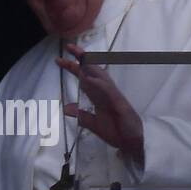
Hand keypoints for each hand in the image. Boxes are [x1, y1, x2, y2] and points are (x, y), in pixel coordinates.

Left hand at [56, 43, 144, 167]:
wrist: (132, 143)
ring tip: (80, 54)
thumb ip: (81, 115)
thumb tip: (66, 107)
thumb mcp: (93, 124)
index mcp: (99, 96)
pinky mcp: (119, 103)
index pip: (84, 78)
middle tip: (69, 47)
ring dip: (90, 65)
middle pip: (93, 71)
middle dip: (81, 59)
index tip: (59, 60)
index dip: (73, 68)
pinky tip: (89, 78)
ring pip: (101, 76)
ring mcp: (113, 96)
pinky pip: (108, 90)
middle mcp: (105, 92)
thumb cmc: (117, 131)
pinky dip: (98, 83)